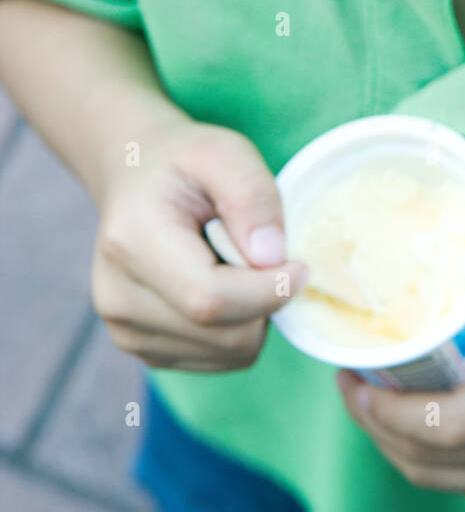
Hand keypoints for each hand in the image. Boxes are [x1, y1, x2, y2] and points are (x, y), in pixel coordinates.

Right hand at [91, 121, 308, 370]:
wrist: (134, 177)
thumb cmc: (182, 163)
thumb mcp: (223, 152)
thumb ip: (252, 196)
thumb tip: (273, 257)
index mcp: (130, 243)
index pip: (209, 300)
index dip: (268, 291)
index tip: (300, 265)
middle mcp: (117, 298)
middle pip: (225, 335)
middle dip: (264, 300)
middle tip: (261, 253)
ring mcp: (126, 332)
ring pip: (229, 353)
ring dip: (254, 315)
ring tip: (233, 263)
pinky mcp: (144, 350)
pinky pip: (220, 359)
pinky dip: (238, 328)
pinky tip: (220, 284)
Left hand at [337, 189, 464, 503]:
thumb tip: (463, 172)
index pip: (443, 425)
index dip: (385, 411)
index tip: (351, 375)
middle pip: (429, 459)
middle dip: (374, 424)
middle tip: (346, 380)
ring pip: (437, 478)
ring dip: (390, 445)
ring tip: (363, 398)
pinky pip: (458, 484)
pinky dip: (420, 460)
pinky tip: (399, 424)